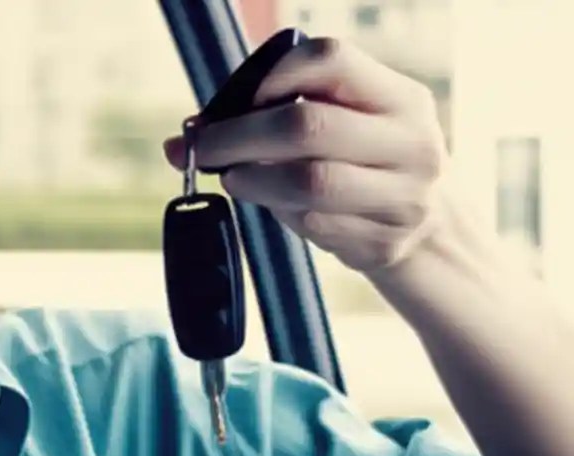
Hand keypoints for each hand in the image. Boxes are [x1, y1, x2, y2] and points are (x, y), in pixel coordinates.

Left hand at [164, 38, 449, 274]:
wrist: (431, 230)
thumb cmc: (363, 166)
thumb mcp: (344, 128)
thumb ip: (277, 119)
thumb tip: (181, 142)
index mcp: (401, 98)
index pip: (331, 60)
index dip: (274, 75)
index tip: (241, 100)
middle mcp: (412, 141)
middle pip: (307, 125)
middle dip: (241, 136)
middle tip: (206, 149)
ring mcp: (404, 195)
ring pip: (308, 180)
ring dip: (254, 180)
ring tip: (234, 178)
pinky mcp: (385, 240)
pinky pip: (313, 224)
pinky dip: (280, 213)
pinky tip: (273, 205)